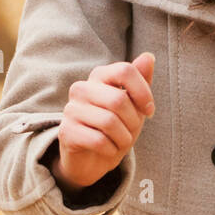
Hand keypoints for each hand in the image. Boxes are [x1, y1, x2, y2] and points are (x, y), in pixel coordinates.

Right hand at [49, 53, 155, 189]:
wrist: (93, 158)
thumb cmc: (116, 127)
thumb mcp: (134, 105)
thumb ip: (141, 80)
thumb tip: (149, 56)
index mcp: (99, 76)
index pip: (125, 70)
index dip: (143, 92)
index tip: (149, 110)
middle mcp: (81, 88)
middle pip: (118, 99)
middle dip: (133, 121)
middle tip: (131, 131)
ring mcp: (71, 109)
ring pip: (109, 122)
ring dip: (123, 138)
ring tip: (120, 142)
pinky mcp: (65, 132)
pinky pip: (98, 140)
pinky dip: (111, 149)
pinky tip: (108, 149)